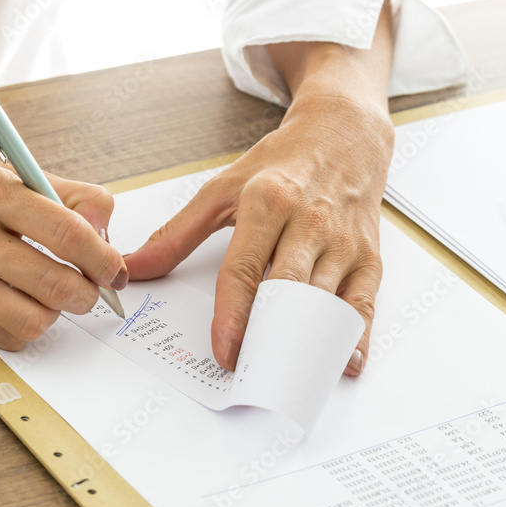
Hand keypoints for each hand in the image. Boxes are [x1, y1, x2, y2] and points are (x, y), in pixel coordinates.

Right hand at [0, 148, 127, 349]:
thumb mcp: (11, 170)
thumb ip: (69, 195)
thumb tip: (106, 231)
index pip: (65, 233)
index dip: (102, 257)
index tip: (112, 267)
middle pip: (53, 285)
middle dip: (87, 292)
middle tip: (90, 285)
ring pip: (32, 320)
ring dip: (57, 313)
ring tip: (54, 295)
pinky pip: (5, 335)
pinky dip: (27, 326)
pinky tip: (25, 303)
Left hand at [124, 94, 392, 373]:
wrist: (343, 134)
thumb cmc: (283, 163)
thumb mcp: (222, 188)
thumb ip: (177, 234)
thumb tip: (137, 267)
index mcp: (268, 202)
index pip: (244, 270)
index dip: (232, 316)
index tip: (224, 352)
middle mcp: (310, 221)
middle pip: (286, 292)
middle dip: (266, 336)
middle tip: (249, 371)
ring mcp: (343, 241)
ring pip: (323, 304)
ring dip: (303, 344)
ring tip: (282, 372)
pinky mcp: (369, 256)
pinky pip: (362, 304)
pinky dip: (353, 337)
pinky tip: (340, 362)